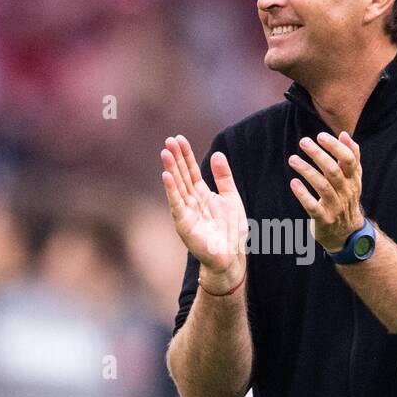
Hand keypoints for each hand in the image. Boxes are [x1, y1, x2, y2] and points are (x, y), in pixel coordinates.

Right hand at [161, 135, 248, 286]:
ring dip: (170, 170)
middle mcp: (191, 202)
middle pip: (182, 176)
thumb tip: (217, 154)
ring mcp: (186, 213)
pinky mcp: (184, 225)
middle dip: (176, 158)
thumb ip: (223, 177)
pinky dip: (171, 191)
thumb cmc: (230, 231)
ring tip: (165, 153)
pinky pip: (177, 205)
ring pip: (177, 187)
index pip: (191, 170)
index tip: (179, 138)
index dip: (185, 155)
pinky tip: (166, 176)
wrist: (231, 257)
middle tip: (169, 140)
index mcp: (201, 195)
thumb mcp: (231, 198)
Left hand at [288, 131, 364, 251]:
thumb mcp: (352, 179)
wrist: (347, 234)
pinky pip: (313, 207)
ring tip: (292, 159)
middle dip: (318, 155)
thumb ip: (351, 157)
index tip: (321, 136)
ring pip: (323, 187)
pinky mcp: (323, 220)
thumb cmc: (346, 199)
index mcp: (353, 180)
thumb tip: (345, 134)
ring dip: (307, 171)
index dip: (336, 147)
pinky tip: (293, 183)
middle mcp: (346, 193)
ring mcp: (335, 207)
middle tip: (303, 142)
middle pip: (334, 171)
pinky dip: (303, 194)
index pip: (349, 160)